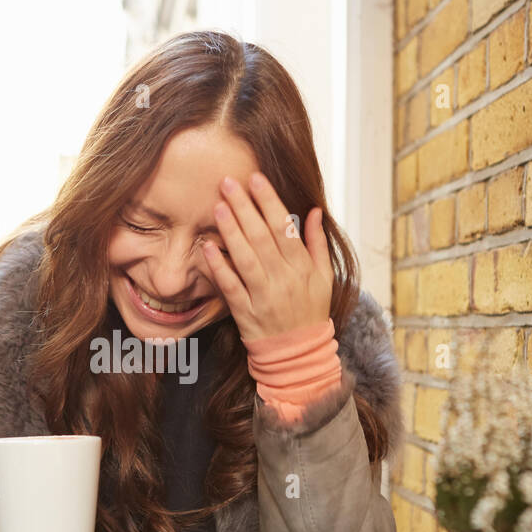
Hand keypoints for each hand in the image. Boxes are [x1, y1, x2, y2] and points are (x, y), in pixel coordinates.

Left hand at [201, 172, 333, 341]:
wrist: (299, 353)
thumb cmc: (310, 310)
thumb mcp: (324, 277)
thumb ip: (317, 243)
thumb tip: (315, 210)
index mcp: (303, 267)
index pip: (284, 227)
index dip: (269, 201)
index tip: (255, 178)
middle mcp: (284, 279)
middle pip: (262, 237)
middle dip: (244, 207)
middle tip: (228, 182)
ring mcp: (264, 297)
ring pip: (246, 259)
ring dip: (231, 231)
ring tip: (218, 206)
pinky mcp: (246, 313)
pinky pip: (231, 287)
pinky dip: (219, 268)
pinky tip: (207, 248)